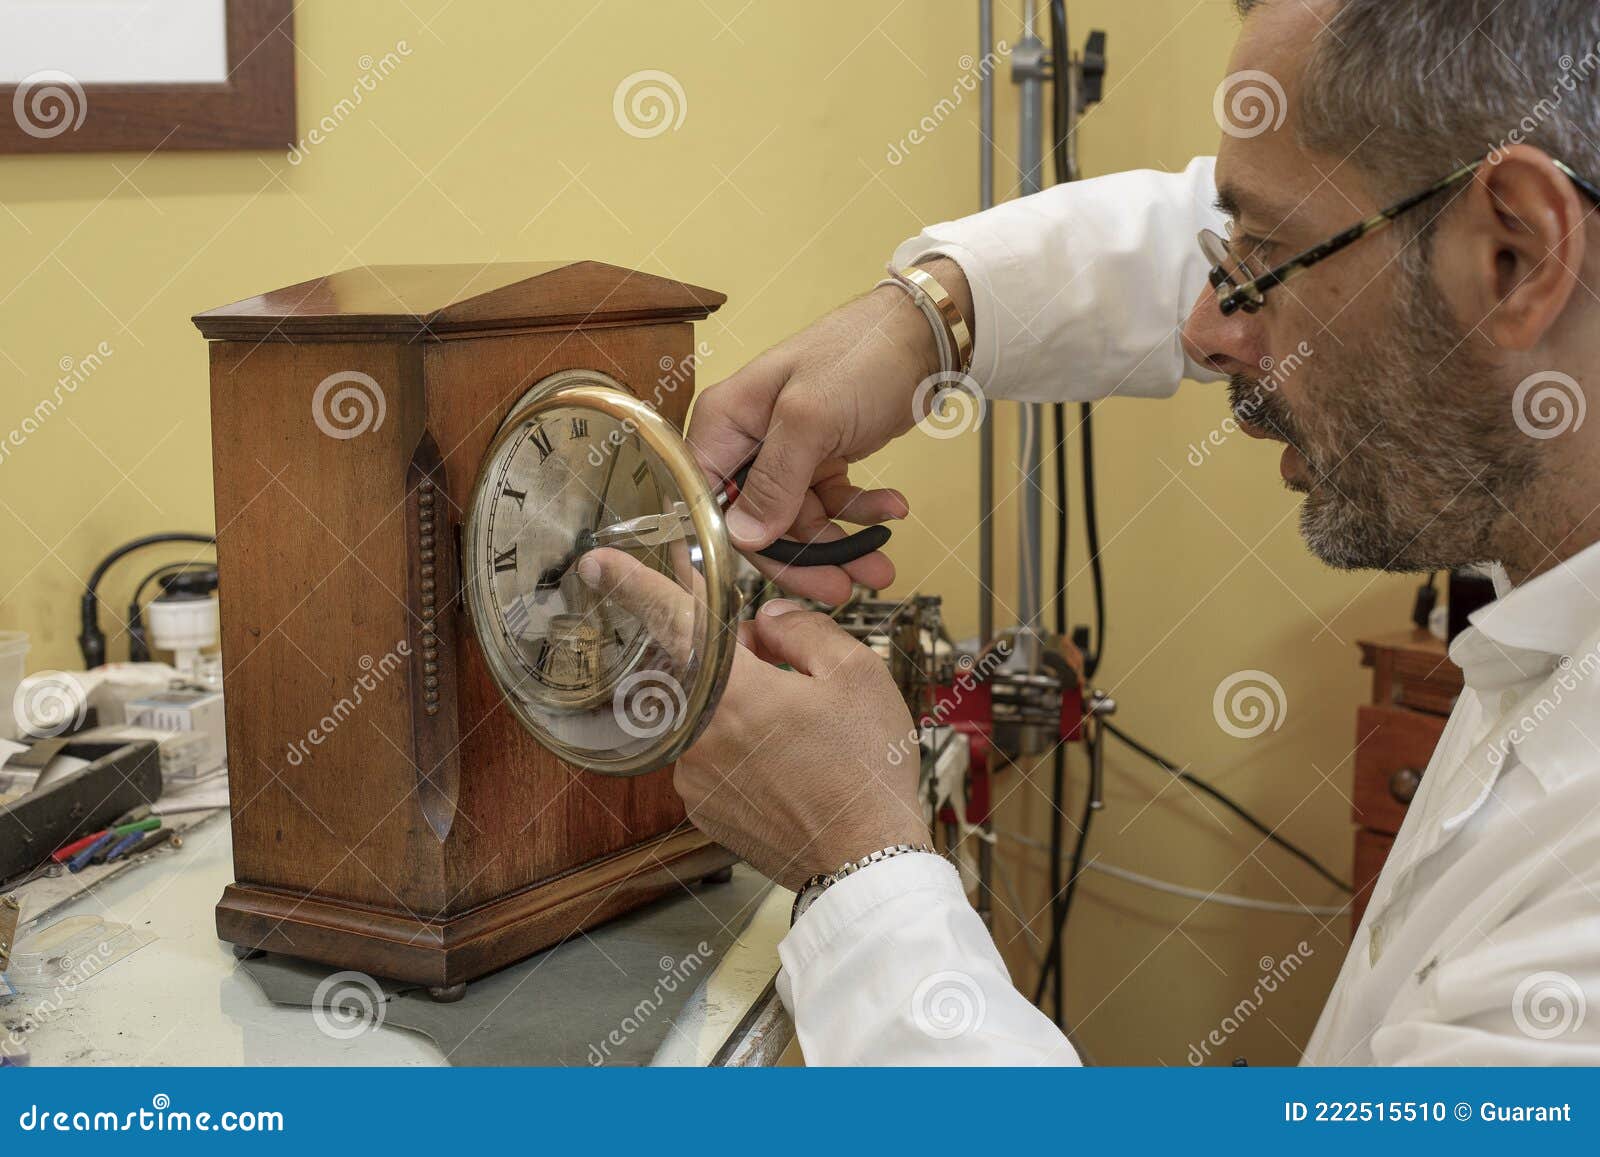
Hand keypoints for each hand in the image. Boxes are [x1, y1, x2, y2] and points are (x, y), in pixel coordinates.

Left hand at [579, 549, 927, 889]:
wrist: (868, 864)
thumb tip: (768, 620)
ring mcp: (695, 778)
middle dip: (737, 656)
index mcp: (731, 694)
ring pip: (708, 713)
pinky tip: (790, 762)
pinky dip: (743, 746)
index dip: (635, 584)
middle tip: (787, 664)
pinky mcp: (704, 809)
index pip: (672, 621)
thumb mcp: (857, 675)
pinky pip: (713, 755)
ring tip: (802, 728)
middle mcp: (698, 737)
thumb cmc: (866, 771)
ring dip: (742, 703)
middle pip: (700, 669)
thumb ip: (802, 629)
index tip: (597, 562)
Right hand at [688, 256, 972, 602]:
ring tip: (880, 564)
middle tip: (841, 588)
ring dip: (840, 544)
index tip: (761, 584)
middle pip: (758, 521)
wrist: (923, 335)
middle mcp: (748, 438)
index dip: (730, 545)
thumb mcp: (813, 418)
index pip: (708, 500)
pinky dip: (860, 513)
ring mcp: (785, 449)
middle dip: (802, 557)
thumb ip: (775, 479)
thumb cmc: (862, 353)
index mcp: (726, 420)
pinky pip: (830, 502)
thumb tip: (742, 535)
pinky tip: (892, 510)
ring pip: (799, 520)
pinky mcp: (820, 456)